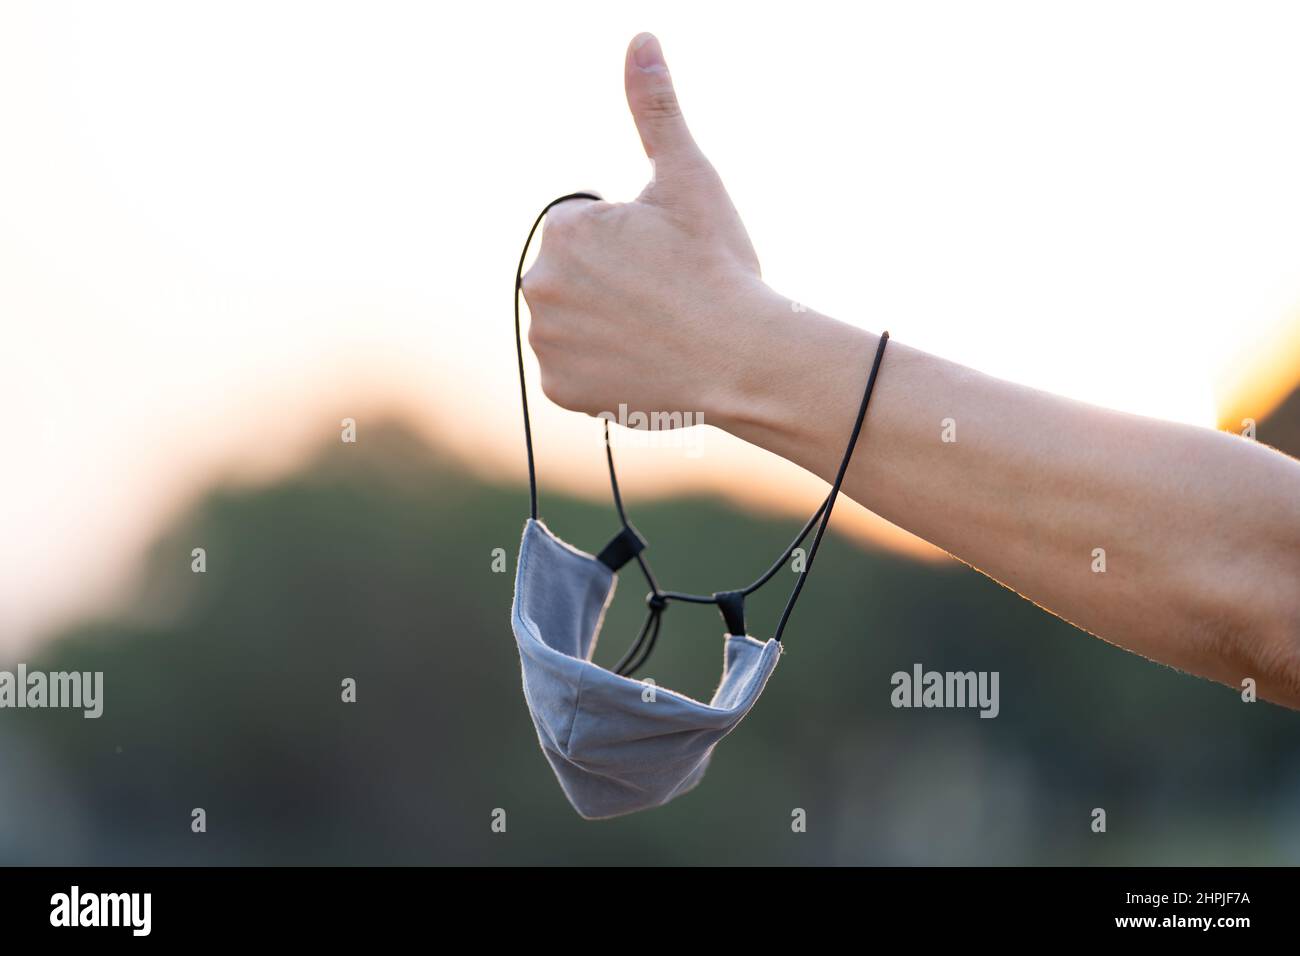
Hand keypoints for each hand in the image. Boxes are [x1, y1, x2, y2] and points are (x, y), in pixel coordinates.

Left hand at [521, 33, 774, 425]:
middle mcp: (539, 286)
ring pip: (575, 327)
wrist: (745, 358)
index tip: (666, 262)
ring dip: (606, 327)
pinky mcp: (559, 391)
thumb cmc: (719, 265)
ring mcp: (547, 344)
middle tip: (666, 300)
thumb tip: (640, 40)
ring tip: (658, 334)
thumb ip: (656, 111)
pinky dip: (603, 373)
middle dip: (614, 285)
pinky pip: (576, 375)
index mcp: (565, 231)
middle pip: (577, 279)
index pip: (588, 232)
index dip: (632, 244)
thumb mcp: (690, 179)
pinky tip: (644, 365)